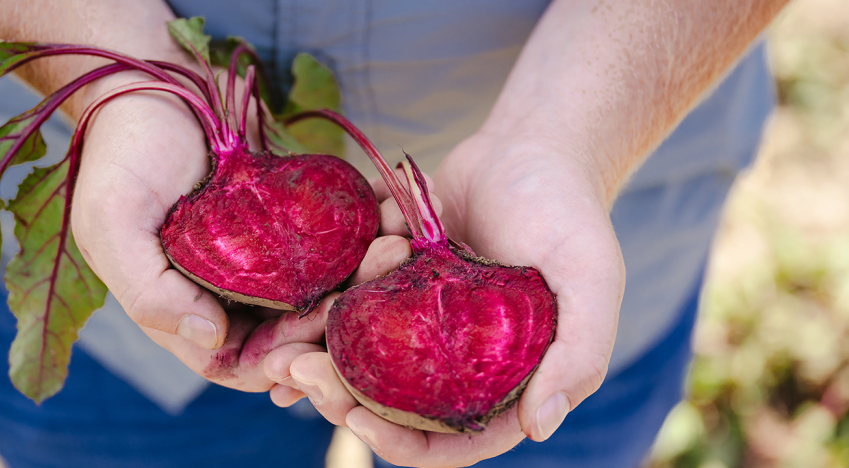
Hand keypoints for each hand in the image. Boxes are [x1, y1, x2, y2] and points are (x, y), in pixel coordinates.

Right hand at [69, 73, 423, 391]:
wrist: (148, 86)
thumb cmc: (120, 157)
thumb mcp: (114, 226)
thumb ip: (150, 291)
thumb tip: (211, 339)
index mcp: (186, 311)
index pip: (243, 361)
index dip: (283, 360)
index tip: (318, 331)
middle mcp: (232, 293)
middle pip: (295, 329)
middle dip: (341, 314)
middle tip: (379, 277)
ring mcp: (265, 257)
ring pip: (325, 286)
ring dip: (364, 272)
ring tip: (398, 242)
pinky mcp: (291, 219)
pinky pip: (335, 237)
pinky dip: (365, 229)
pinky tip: (390, 209)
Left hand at [268, 132, 623, 466]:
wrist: (530, 146)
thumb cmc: (569, 215)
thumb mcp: (591, 281)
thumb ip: (578, 354)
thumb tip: (541, 427)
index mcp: (500, 378)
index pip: (449, 438)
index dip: (403, 443)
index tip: (359, 423)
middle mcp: (453, 359)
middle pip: (390, 403)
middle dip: (340, 398)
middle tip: (299, 375)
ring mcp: (417, 320)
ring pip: (358, 359)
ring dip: (315, 360)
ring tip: (276, 353)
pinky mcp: (390, 281)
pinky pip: (348, 305)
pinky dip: (317, 312)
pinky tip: (284, 315)